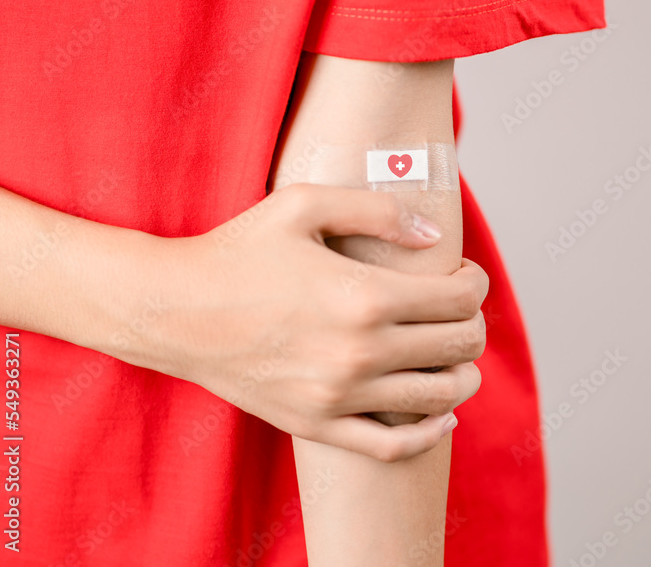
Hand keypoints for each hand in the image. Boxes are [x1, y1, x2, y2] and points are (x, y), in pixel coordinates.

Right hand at [144, 184, 485, 460]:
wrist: (173, 311)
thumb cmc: (238, 251)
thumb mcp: (303, 205)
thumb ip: (378, 210)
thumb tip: (435, 236)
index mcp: (364, 296)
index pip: (460, 299)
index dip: (476, 283)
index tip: (465, 275)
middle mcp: (359, 352)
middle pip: (459, 346)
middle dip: (473, 323)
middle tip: (460, 309)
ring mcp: (339, 396)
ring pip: (441, 397)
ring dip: (465, 373)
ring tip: (454, 353)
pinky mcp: (318, 425)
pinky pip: (396, 446)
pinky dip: (432, 431)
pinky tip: (441, 412)